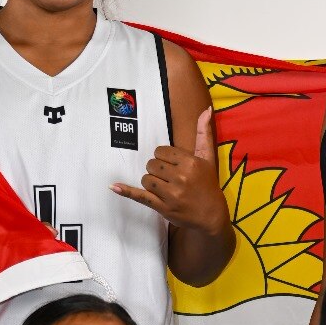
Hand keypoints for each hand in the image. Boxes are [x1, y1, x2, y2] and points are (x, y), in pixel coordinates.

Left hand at [111, 108, 228, 237]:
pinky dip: (126, 191)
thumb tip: (206, 109)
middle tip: (167, 177)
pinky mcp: (162, 207)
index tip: (171, 165)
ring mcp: (171, 194)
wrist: (211, 215)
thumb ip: (203, 133)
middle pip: (151, 164)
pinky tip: (113, 186)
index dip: (163, 158)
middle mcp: (181, 177)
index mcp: (190, 163)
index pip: (161, 152)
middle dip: (156, 169)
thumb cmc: (208, 184)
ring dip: (150, 181)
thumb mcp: (208, 158)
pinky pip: (140, 196)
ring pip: (145, 179)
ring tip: (163, 187)